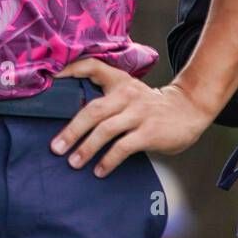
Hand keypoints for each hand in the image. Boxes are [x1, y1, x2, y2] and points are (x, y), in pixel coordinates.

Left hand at [49, 58, 215, 177]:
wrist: (188, 109)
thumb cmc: (151, 105)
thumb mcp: (129, 92)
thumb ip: (107, 99)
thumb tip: (72, 118)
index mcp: (119, 81)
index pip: (92, 66)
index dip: (69, 70)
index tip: (49, 78)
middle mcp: (127, 94)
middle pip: (92, 110)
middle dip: (72, 130)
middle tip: (56, 147)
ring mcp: (138, 113)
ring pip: (105, 130)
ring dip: (86, 148)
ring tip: (73, 162)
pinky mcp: (149, 132)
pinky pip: (123, 147)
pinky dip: (108, 160)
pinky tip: (99, 171)